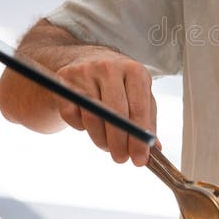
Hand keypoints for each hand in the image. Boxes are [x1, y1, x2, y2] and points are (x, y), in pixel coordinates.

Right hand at [55, 49, 156, 165]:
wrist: (87, 59)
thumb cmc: (119, 83)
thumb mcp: (138, 95)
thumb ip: (147, 121)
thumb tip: (155, 150)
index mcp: (134, 71)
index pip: (139, 109)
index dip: (140, 138)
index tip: (139, 159)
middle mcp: (109, 67)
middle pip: (116, 114)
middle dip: (119, 143)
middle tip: (121, 159)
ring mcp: (84, 72)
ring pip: (92, 117)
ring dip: (100, 139)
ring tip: (106, 145)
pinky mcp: (63, 81)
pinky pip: (71, 115)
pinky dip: (80, 127)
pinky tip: (87, 124)